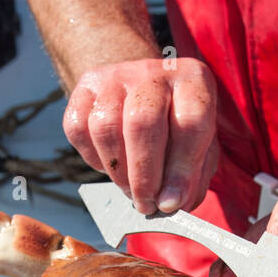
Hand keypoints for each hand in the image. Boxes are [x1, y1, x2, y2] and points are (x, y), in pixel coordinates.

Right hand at [64, 57, 219, 214]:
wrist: (144, 91)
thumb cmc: (178, 128)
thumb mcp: (200, 149)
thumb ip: (191, 178)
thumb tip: (169, 204)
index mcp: (193, 81)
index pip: (190, 122)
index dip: (181, 169)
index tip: (170, 202)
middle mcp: (154, 72)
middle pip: (143, 122)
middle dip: (144, 174)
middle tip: (147, 204)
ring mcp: (115, 76)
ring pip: (106, 126)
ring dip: (118, 171)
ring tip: (130, 191)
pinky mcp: (86, 86)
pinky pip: (77, 128)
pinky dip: (92, 158)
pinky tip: (110, 167)